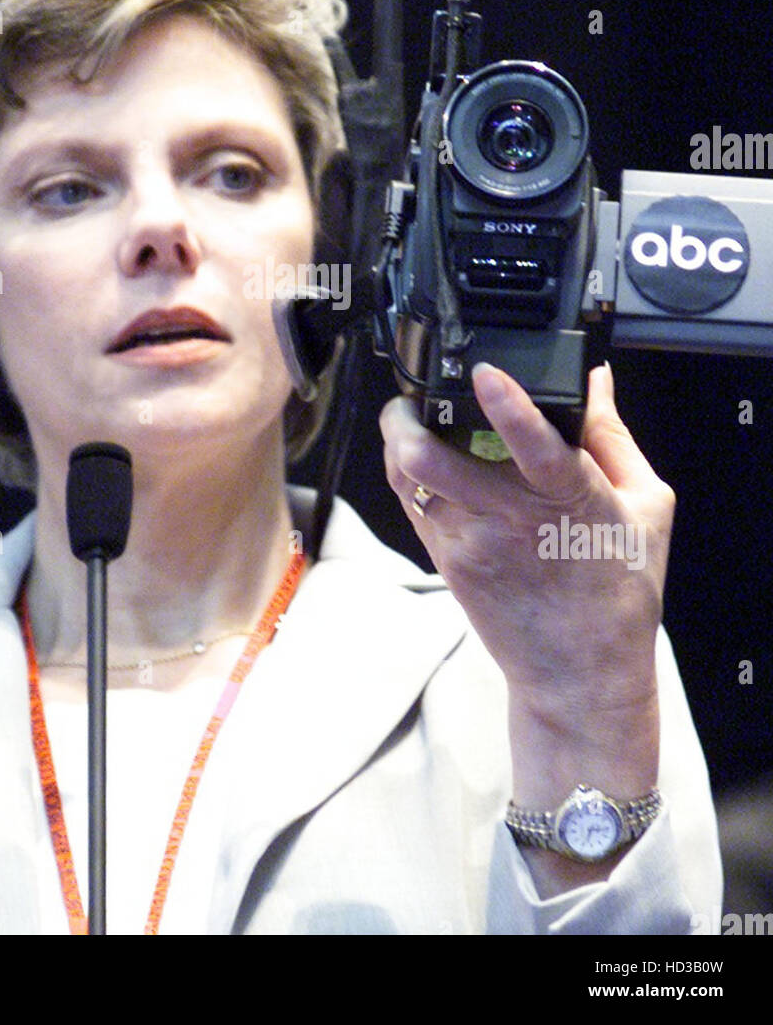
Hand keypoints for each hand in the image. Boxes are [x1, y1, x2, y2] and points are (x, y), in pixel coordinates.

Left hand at [379, 362, 673, 716]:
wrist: (581, 674)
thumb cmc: (618, 591)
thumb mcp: (645, 506)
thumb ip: (612, 435)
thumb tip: (596, 379)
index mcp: (569, 498)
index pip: (536, 446)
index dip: (509, 406)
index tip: (486, 371)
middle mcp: (511, 518)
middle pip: (432, 462)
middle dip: (406, 420)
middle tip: (411, 394)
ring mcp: (471, 542)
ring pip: (409, 479)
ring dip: (400, 443)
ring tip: (410, 420)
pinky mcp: (447, 560)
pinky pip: (412, 504)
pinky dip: (410, 476)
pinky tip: (424, 462)